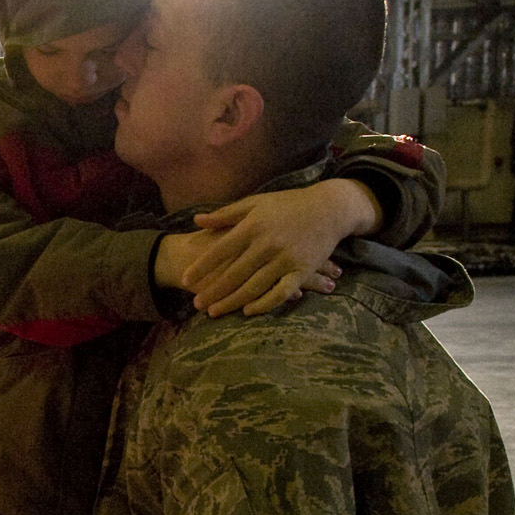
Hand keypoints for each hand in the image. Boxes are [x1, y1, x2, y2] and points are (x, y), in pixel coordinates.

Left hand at [184, 180, 376, 315]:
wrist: (329, 208)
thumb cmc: (288, 204)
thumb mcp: (255, 203)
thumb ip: (226, 214)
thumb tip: (197, 220)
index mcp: (253, 226)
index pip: (221, 250)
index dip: (202, 266)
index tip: (185, 278)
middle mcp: (267, 244)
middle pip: (234, 273)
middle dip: (213, 291)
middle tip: (195, 305)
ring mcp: (285, 259)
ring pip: (254, 287)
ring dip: (232, 302)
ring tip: (214, 312)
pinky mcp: (302, 270)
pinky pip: (281, 293)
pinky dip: (265, 304)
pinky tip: (248, 311)